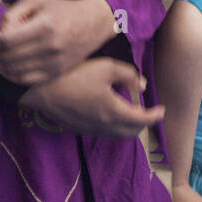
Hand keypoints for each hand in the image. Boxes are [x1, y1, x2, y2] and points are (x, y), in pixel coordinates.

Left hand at [0, 0, 115, 85]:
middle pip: (7, 57)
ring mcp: (54, 64)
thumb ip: (12, 14)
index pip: (6, 40)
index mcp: (45, 27)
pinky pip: (25, 79)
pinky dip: (7, 74)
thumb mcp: (36, 0)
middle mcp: (50, 48)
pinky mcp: (56, 73)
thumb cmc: (61, 9)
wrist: (93, 23)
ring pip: (13, 71)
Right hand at [20, 58, 163, 136]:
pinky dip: (113, 127)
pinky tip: (108, 113)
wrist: (40, 90)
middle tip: (147, 112)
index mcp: (114, 111)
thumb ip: (129, 76)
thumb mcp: (105, 67)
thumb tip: (142, 86)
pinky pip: (103, 132)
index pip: (143, 120)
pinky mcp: (78, 128)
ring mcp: (90, 129)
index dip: (155, 116)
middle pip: (132, 132)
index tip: (162, 110)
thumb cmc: (74, 75)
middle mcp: (104, 125)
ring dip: (128, 126)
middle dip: (143, 123)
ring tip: (130, 112)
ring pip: (117, 135)